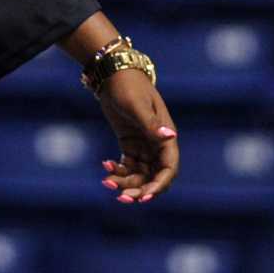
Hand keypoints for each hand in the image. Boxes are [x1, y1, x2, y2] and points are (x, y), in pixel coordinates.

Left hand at [96, 69, 176, 203]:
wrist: (113, 74)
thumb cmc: (128, 86)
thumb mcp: (137, 105)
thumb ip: (151, 123)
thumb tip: (170, 136)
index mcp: (166, 137)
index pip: (169, 168)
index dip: (159, 185)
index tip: (145, 197)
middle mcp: (158, 144)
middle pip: (154, 176)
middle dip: (140, 189)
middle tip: (122, 198)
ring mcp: (144, 145)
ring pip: (140, 174)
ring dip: (126, 182)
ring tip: (107, 183)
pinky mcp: (130, 144)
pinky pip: (128, 165)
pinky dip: (117, 170)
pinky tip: (104, 166)